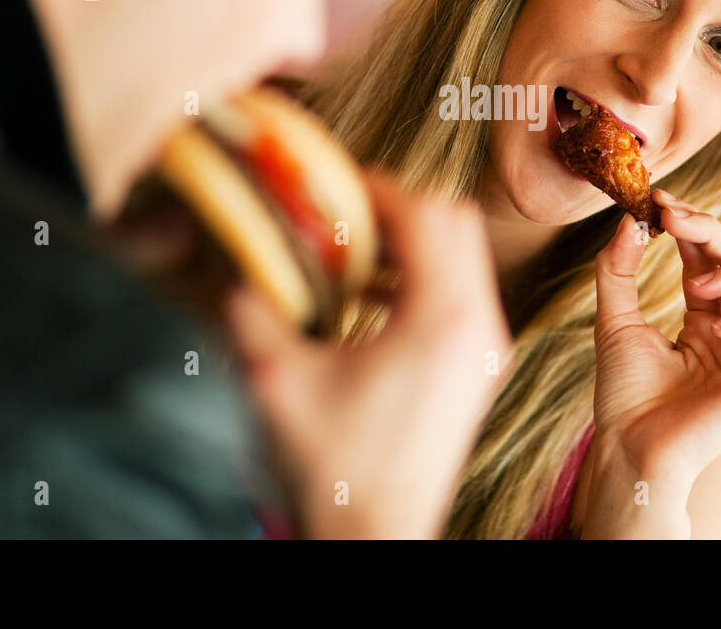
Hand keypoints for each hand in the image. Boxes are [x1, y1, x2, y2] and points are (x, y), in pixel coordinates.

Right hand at [226, 171, 511, 538]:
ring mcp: (483, 348)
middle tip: (344, 212)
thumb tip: (236, 270)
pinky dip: (418, 279)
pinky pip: (458, 294)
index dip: (375, 187)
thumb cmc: (337, 468)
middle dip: (398, 205)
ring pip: (461, 256)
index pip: (424, 213)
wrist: (378, 535)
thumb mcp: (278, 381)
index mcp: (443, 318)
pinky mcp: (475, 368)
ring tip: (349, 253)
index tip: (334, 184)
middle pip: (455, 221)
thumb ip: (252, 312)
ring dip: (408, 242)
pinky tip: (365, 299)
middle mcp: (478, 326)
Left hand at [583, 188, 720, 535]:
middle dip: (713, 232)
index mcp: (703, 318)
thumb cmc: (623, 394)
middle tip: (675, 219)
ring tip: (698, 285)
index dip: (693, 225)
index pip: (711, 257)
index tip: (662, 200)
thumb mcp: (614, 320)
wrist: (631, 446)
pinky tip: (719, 324)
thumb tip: (629, 220)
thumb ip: (618, 270)